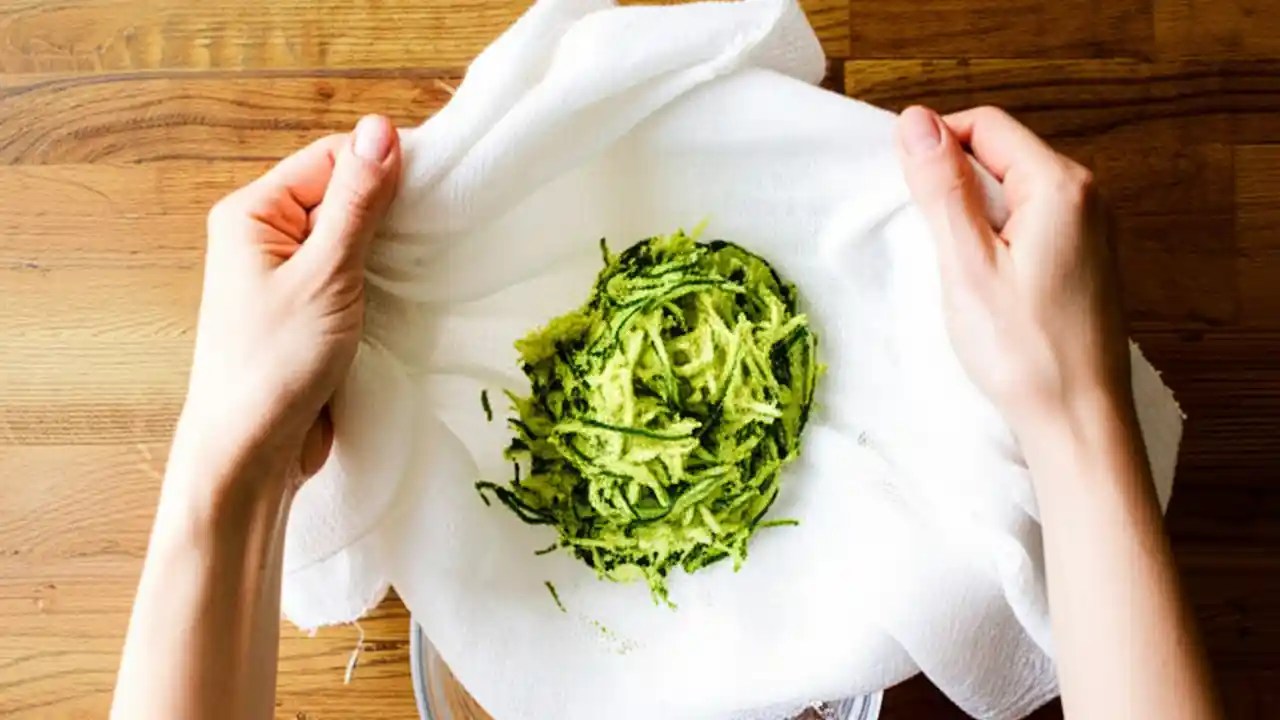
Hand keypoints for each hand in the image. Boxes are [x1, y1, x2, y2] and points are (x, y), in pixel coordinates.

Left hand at [176, 115, 401, 498]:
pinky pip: (354, 275)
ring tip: (422, 264)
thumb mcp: (325, 274)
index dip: (383, 165)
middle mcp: (265, 236)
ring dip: (389, 248)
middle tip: (434, 230)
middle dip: (389, 209)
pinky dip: (382, 279)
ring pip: (354, 237)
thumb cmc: (274, 365)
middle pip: (343, 193)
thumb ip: (356, 202)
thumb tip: (382, 129)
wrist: (251, 452)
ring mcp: (288, 274)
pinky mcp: (311, 310)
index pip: (331, 158)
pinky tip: (406, 291)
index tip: (435, 185)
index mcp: (253, 213)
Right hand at [894, 105, 1132, 443]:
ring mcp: (1092, 228)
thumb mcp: (967, 264)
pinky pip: (1032, 221)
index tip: (906, 190)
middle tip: (932, 238)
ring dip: (975, 212)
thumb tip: (915, 120)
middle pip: (1001, 152)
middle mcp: (1087, 196)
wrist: (1077, 420)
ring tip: (959, 266)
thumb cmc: (1023, 352)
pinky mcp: (1086, 259)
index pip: (984, 124)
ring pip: (1014, 189)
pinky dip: (998, 237)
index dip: (935, 145)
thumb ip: (942, 187)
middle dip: (955, 182)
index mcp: (1060, 185)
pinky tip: (987, 282)